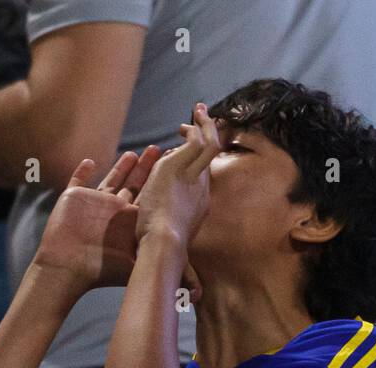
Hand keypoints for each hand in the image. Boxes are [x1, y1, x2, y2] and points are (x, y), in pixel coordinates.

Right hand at [32, 147, 161, 292]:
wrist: (68, 269)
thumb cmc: (102, 270)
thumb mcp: (140, 266)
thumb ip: (167, 273)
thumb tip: (197, 297)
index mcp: (131, 223)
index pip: (150, 198)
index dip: (160, 184)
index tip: (173, 169)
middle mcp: (116, 212)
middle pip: (134, 185)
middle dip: (147, 169)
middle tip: (160, 150)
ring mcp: (95, 204)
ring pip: (111, 179)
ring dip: (122, 166)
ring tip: (135, 152)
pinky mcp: (74, 198)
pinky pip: (79, 179)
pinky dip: (83, 169)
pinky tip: (91, 159)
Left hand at [134, 102, 219, 248]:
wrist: (164, 243)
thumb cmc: (163, 247)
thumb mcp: (169, 233)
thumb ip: (171, 219)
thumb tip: (165, 207)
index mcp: (197, 203)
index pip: (201, 174)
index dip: (199, 159)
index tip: (193, 149)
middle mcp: (201, 187)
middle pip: (212, 156)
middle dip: (210, 134)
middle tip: (206, 117)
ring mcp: (193, 176)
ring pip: (209, 145)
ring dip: (205, 125)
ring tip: (198, 111)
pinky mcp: (179, 166)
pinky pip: (195, 141)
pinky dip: (194, 128)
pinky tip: (186, 123)